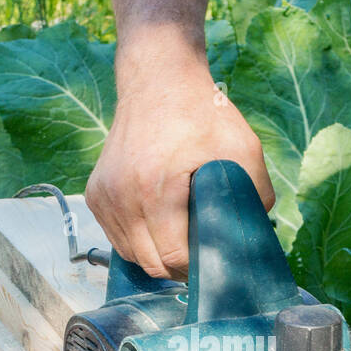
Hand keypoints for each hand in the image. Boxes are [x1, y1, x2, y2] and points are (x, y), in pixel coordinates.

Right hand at [86, 46, 273, 278]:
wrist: (158, 81)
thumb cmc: (202, 114)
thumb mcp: (243, 149)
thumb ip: (255, 195)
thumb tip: (253, 236)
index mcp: (155, 188)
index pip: (172, 258)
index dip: (197, 268)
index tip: (215, 260)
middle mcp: (121, 195)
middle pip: (149, 264)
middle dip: (178, 269)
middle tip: (202, 256)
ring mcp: (104, 195)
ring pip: (130, 254)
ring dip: (156, 255)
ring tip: (182, 240)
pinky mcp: (94, 194)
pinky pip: (117, 237)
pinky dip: (139, 240)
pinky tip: (160, 225)